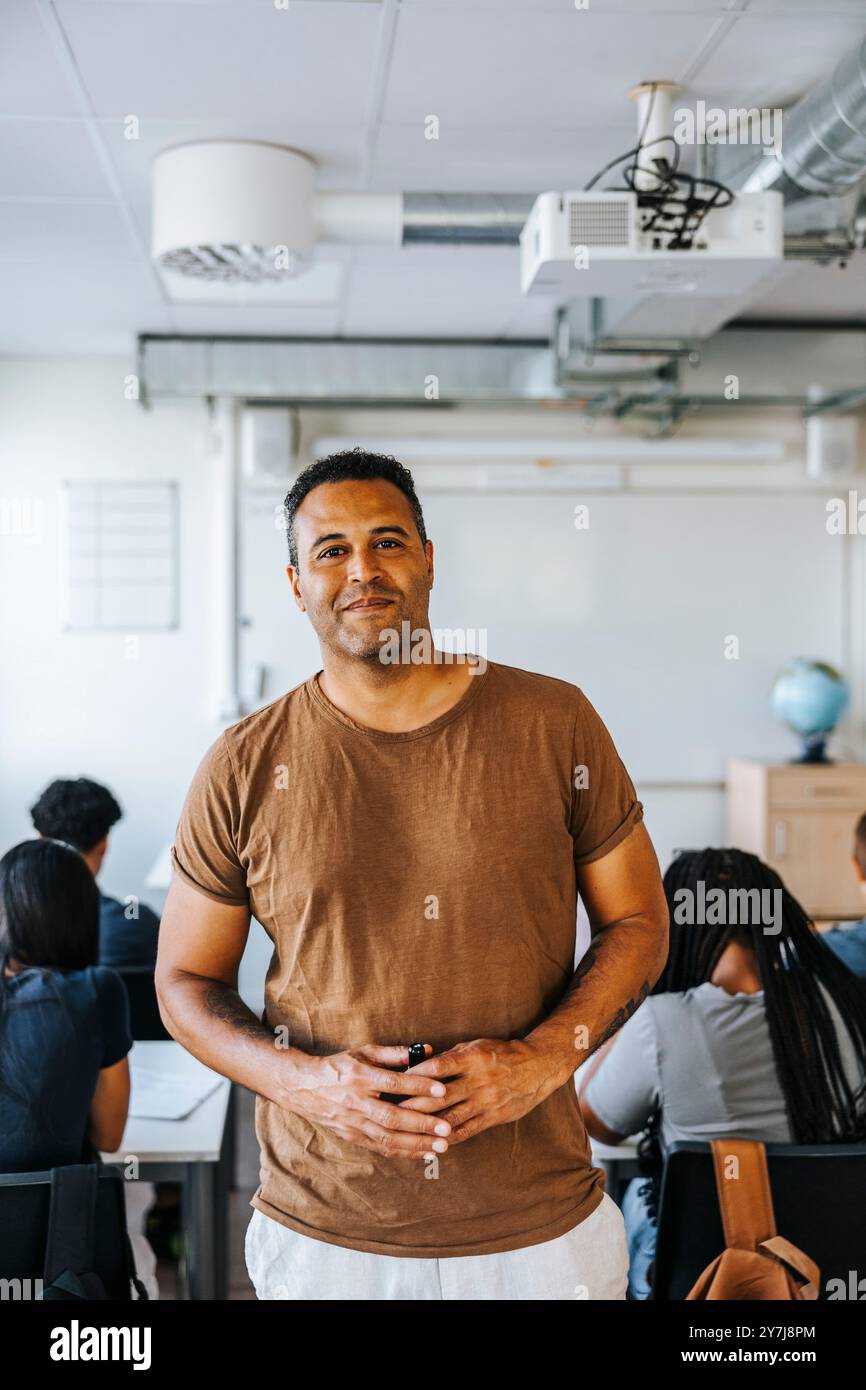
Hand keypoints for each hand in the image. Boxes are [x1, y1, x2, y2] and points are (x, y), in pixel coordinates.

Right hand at [279, 1043, 452, 1159]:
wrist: (304, 1087)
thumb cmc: (340, 1066)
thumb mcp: (364, 1052)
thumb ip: (395, 1053)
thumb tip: (427, 1051)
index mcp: (360, 1076)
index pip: (393, 1082)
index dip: (419, 1086)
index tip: (442, 1090)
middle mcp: (356, 1101)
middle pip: (391, 1117)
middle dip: (421, 1125)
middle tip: (446, 1129)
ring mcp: (353, 1122)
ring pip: (387, 1138)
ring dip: (416, 1144)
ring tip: (441, 1147)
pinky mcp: (352, 1136)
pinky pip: (380, 1147)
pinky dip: (403, 1152)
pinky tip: (424, 1154)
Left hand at [396, 1038, 568, 1145]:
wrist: (538, 1067)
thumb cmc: (501, 1053)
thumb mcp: (475, 1047)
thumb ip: (450, 1058)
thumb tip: (420, 1067)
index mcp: (472, 1058)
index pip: (438, 1067)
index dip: (415, 1076)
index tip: (395, 1083)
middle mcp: (478, 1081)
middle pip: (440, 1096)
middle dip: (413, 1105)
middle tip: (390, 1111)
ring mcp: (486, 1101)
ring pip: (451, 1118)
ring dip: (426, 1126)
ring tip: (405, 1131)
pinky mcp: (493, 1117)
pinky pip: (466, 1131)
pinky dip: (447, 1138)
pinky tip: (431, 1143)